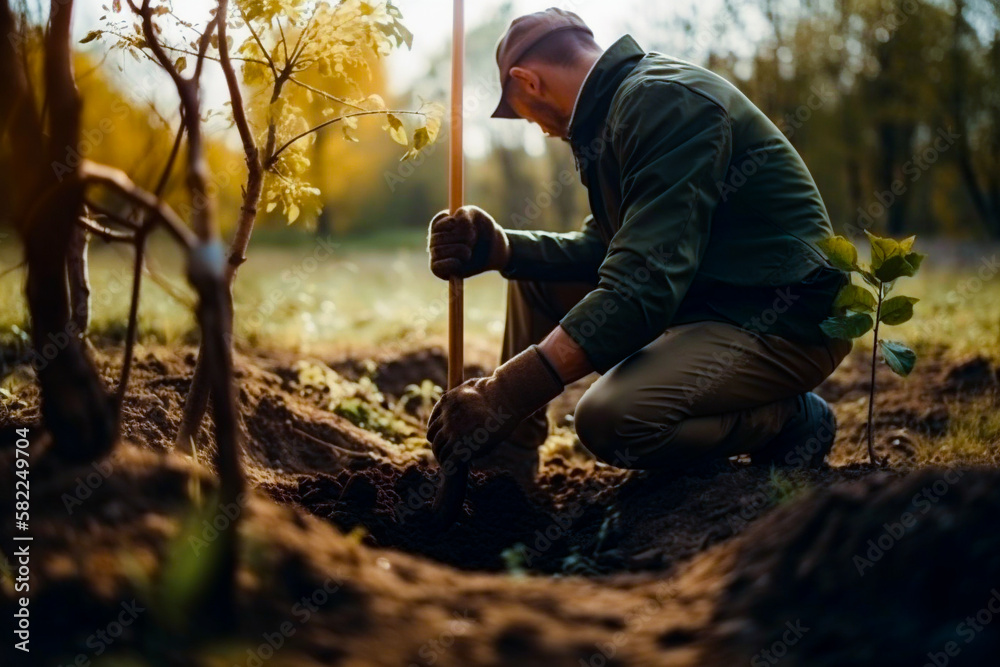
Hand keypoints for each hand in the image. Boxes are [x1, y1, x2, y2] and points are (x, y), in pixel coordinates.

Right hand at [427, 205, 510, 278]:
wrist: (491, 250)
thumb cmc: (482, 230)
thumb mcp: (477, 216)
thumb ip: (465, 213)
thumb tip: (454, 219)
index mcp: (439, 224)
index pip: (436, 224)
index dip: (453, 224)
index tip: (468, 225)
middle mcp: (434, 239)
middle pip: (439, 237)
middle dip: (461, 238)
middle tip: (474, 239)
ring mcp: (435, 254)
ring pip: (438, 251)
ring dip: (459, 251)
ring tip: (469, 252)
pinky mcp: (438, 270)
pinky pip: (437, 267)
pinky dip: (451, 264)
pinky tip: (461, 263)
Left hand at [427, 345, 564, 465]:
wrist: (505, 397)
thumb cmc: (496, 390)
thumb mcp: (473, 386)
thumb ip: (464, 393)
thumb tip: (466, 390)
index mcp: (446, 402)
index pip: (433, 422)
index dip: (436, 432)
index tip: (441, 439)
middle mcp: (445, 417)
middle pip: (433, 437)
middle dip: (439, 446)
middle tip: (444, 454)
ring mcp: (452, 431)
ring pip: (440, 449)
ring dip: (444, 457)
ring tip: (449, 463)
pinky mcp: (461, 445)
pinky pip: (449, 460)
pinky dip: (450, 465)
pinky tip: (455, 467)